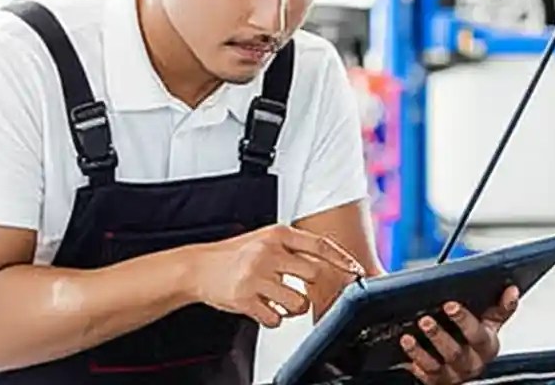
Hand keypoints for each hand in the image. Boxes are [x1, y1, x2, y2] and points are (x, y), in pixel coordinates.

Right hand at [187, 224, 364, 327]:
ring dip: (294, 308)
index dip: (341, 259)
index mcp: (276, 234)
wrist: (199, 267)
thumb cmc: (235, 254)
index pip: (319, 245)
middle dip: (315, 288)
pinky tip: (264, 308)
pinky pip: (276, 319)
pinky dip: (274, 318)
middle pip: (314, 274)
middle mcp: (268, 253)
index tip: (356, 270)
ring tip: (280, 301)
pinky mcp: (245, 298)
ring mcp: (256, 276)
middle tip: (305, 290)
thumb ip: (293, 246)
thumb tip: (329, 258)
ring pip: (298, 302)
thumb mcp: (265, 239)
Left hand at [400, 285, 519, 383]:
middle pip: (456, 352)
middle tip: (425, 320)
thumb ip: (501, 308)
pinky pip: (423, 374)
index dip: (464, 320)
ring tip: (409, 337)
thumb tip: (512, 290)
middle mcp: (471, 363)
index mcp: (486, 346)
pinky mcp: (436, 380)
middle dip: (439, 336)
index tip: (451, 305)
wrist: (465, 364)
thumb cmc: (476, 340)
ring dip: (421, 351)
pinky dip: (414, 361)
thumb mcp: (491, 323)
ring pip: (437, 365)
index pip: (478, 334)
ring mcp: (453, 374)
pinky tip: (407, 348)